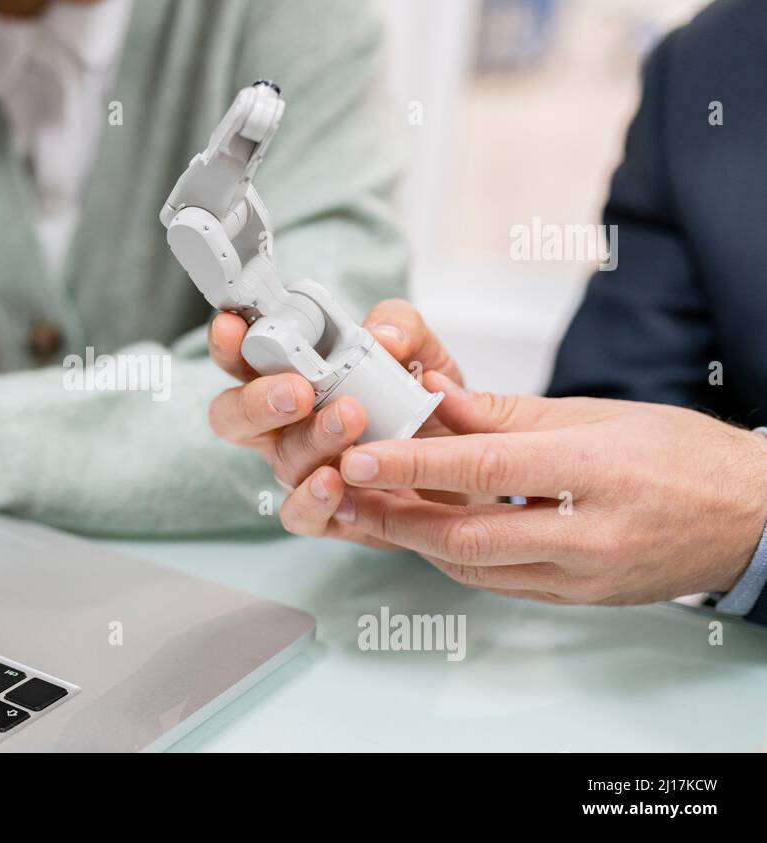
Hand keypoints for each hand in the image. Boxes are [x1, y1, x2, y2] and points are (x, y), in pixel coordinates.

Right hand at [207, 299, 464, 548]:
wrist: (461, 462)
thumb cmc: (421, 400)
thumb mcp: (421, 350)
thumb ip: (400, 327)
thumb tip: (382, 336)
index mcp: (290, 375)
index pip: (242, 357)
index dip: (228, 343)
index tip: (234, 327)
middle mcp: (283, 425)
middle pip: (233, 416)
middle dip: (257, 401)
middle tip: (297, 391)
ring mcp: (300, 470)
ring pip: (280, 459)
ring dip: (312, 438)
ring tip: (350, 418)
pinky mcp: (326, 513)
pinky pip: (298, 514)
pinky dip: (311, 499)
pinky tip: (334, 482)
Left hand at [332, 377, 766, 604]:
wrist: (750, 517)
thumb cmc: (683, 456)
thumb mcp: (598, 414)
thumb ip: (508, 413)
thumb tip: (437, 395)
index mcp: (594, 471)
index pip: (484, 469)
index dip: (413, 465)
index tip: (362, 455)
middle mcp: (588, 534)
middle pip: (467, 537)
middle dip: (393, 518)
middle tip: (345, 492)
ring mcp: (583, 576)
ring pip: (475, 568)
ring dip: (414, 542)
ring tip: (370, 509)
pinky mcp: (577, 599)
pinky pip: (499, 583)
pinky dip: (456, 558)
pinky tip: (426, 533)